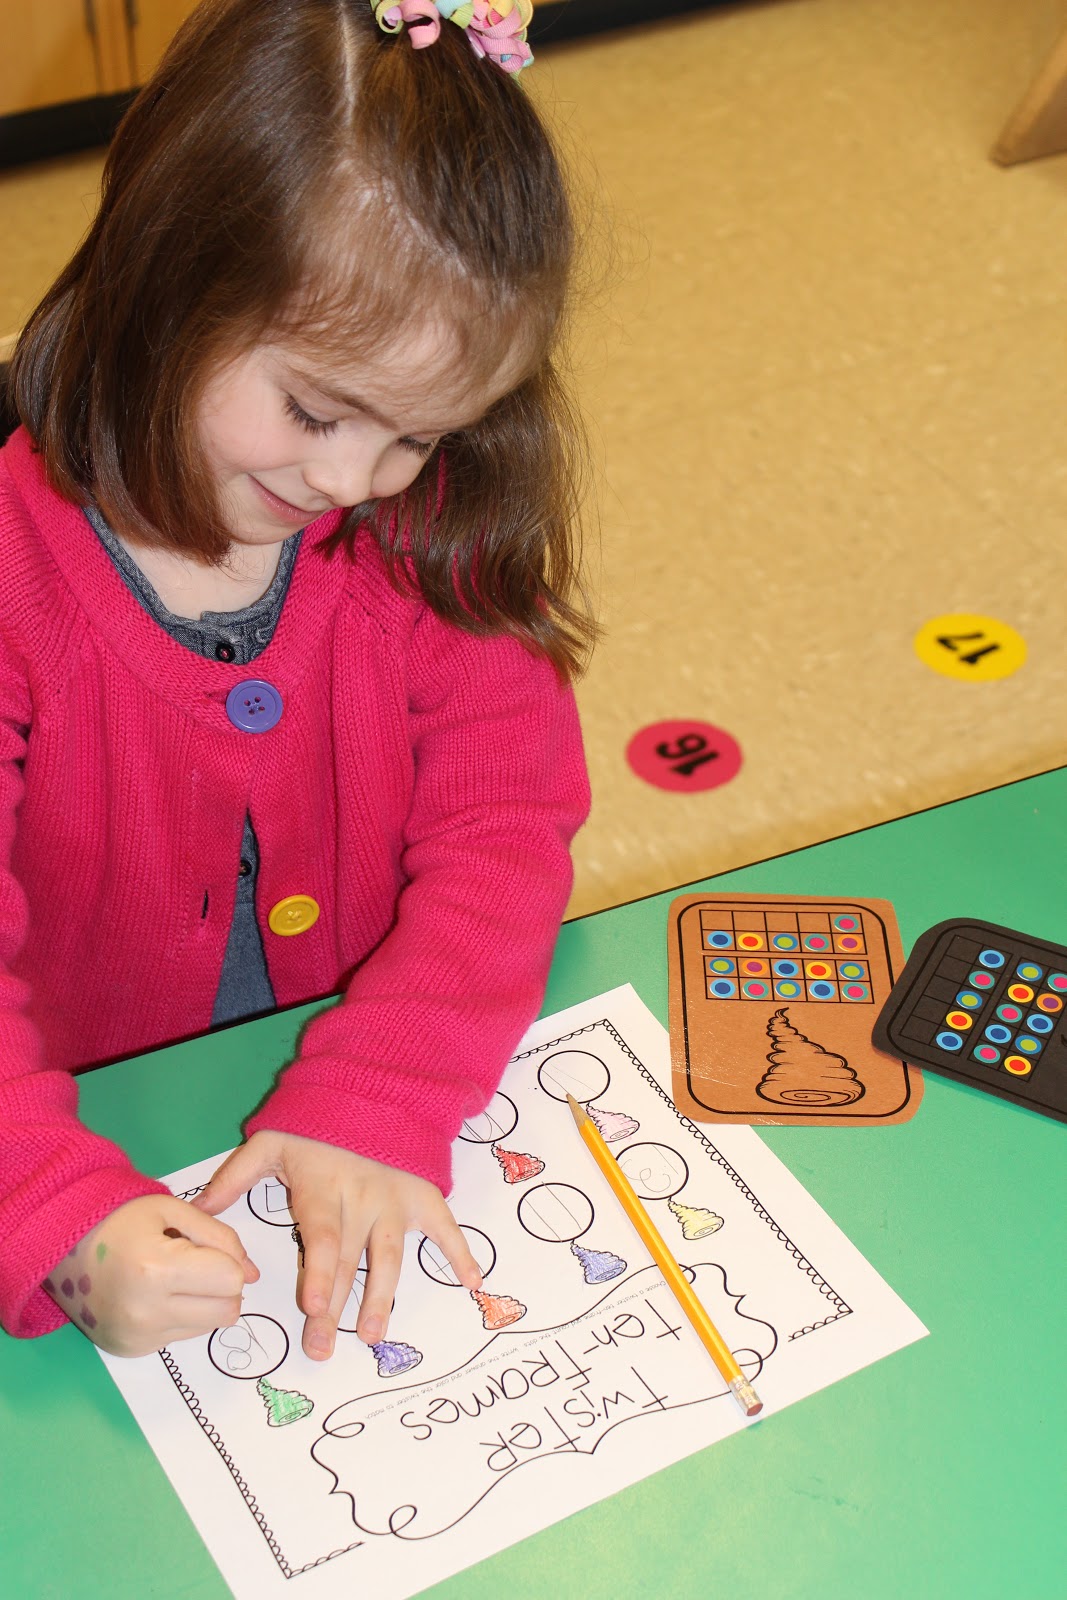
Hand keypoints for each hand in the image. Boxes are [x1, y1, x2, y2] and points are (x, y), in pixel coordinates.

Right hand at [43, 1194, 258, 1358]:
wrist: (62, 1246)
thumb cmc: (121, 1220)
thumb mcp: (174, 1210)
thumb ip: (220, 1237)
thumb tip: (253, 1274)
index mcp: (157, 1270)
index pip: (231, 1280)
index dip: (229, 1260)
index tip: (204, 1247)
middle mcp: (146, 1312)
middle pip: (227, 1310)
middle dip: (223, 1285)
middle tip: (194, 1263)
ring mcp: (137, 1337)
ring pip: (209, 1326)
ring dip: (204, 1302)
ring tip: (172, 1278)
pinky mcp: (131, 1351)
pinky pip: (183, 1337)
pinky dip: (181, 1316)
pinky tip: (154, 1296)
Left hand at [193, 1131, 480, 1360]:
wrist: (372, 1086)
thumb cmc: (316, 1123)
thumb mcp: (270, 1141)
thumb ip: (236, 1177)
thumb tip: (199, 1209)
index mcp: (323, 1188)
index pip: (322, 1235)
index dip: (321, 1270)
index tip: (314, 1305)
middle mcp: (361, 1198)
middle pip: (349, 1259)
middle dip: (338, 1307)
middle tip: (324, 1348)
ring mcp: (395, 1200)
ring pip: (390, 1255)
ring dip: (383, 1297)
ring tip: (374, 1336)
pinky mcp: (422, 1195)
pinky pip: (445, 1226)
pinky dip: (461, 1252)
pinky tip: (473, 1283)